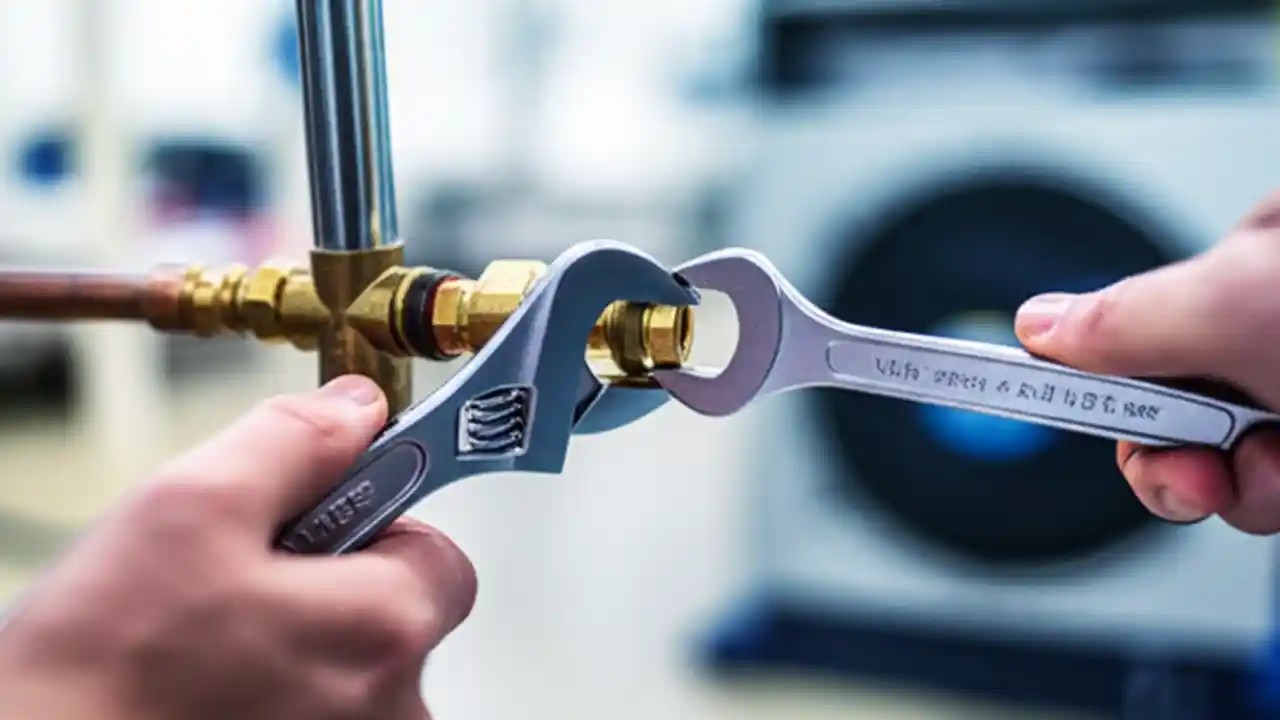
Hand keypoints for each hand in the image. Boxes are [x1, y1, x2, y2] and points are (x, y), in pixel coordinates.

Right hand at [0, 375, 475, 719]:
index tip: (312, 517)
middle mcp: (393, 708)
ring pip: (350, 669)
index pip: (437, 551)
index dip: (372, 521)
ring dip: (296, 644)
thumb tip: (356, 411)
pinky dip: (276, 693)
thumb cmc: (101, 670)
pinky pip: (317, 711)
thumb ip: (295, 443)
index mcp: (386, 627)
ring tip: (204, 645)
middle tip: (232, 584)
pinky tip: (205, 690)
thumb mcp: (193, 505)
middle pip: (394, 613)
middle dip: (327, 584)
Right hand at [1015, 192, 1279, 533]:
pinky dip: (1274, 495)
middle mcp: (1259, 339)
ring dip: (1238, 488)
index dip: (1062, 372)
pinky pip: (1268, 493)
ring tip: (1272, 458)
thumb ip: (1131, 318)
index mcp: (1238, 279)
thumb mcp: (1239, 301)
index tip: (985, 385)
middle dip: (1167, 458)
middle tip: (1192, 465)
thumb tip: (1039, 324)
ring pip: (1220, 468)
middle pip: (1163, 417)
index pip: (1121, 334)